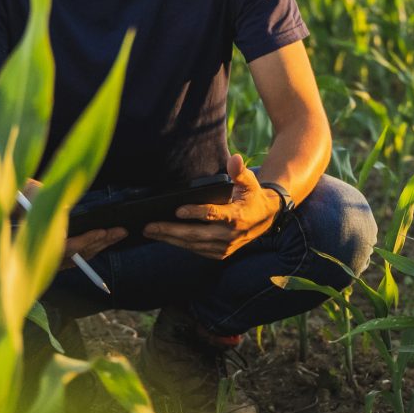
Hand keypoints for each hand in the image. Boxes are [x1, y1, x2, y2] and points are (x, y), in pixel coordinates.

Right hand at [17, 178, 125, 260]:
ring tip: (118, 233)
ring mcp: (49, 258)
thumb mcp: (26, 195)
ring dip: (100, 245)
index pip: (66, 247)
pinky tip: (104, 239)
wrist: (6, 214)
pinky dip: (92, 248)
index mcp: (38, 241)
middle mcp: (44, 254)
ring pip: (79, 256)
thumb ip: (36, 196)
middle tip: (120, 231)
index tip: (101, 231)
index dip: (85, 240)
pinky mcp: (55, 258)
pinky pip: (77, 257)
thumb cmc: (17, 203)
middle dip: (101, 242)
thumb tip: (55, 200)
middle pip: (78, 254)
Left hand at [142, 154, 278, 259]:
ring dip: (169, 238)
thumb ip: (240, 171)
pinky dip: (178, 244)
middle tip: (149, 225)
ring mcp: (224, 247)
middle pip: (196, 234)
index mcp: (237, 216)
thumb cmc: (252, 197)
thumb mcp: (250, 182)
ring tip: (150, 230)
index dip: (195, 213)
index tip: (178, 209)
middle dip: (170, 230)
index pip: (213, 215)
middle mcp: (229, 235)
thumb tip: (235, 158)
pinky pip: (195, 249)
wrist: (265, 219)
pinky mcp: (219, 254)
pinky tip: (163, 237)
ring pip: (192, 244)